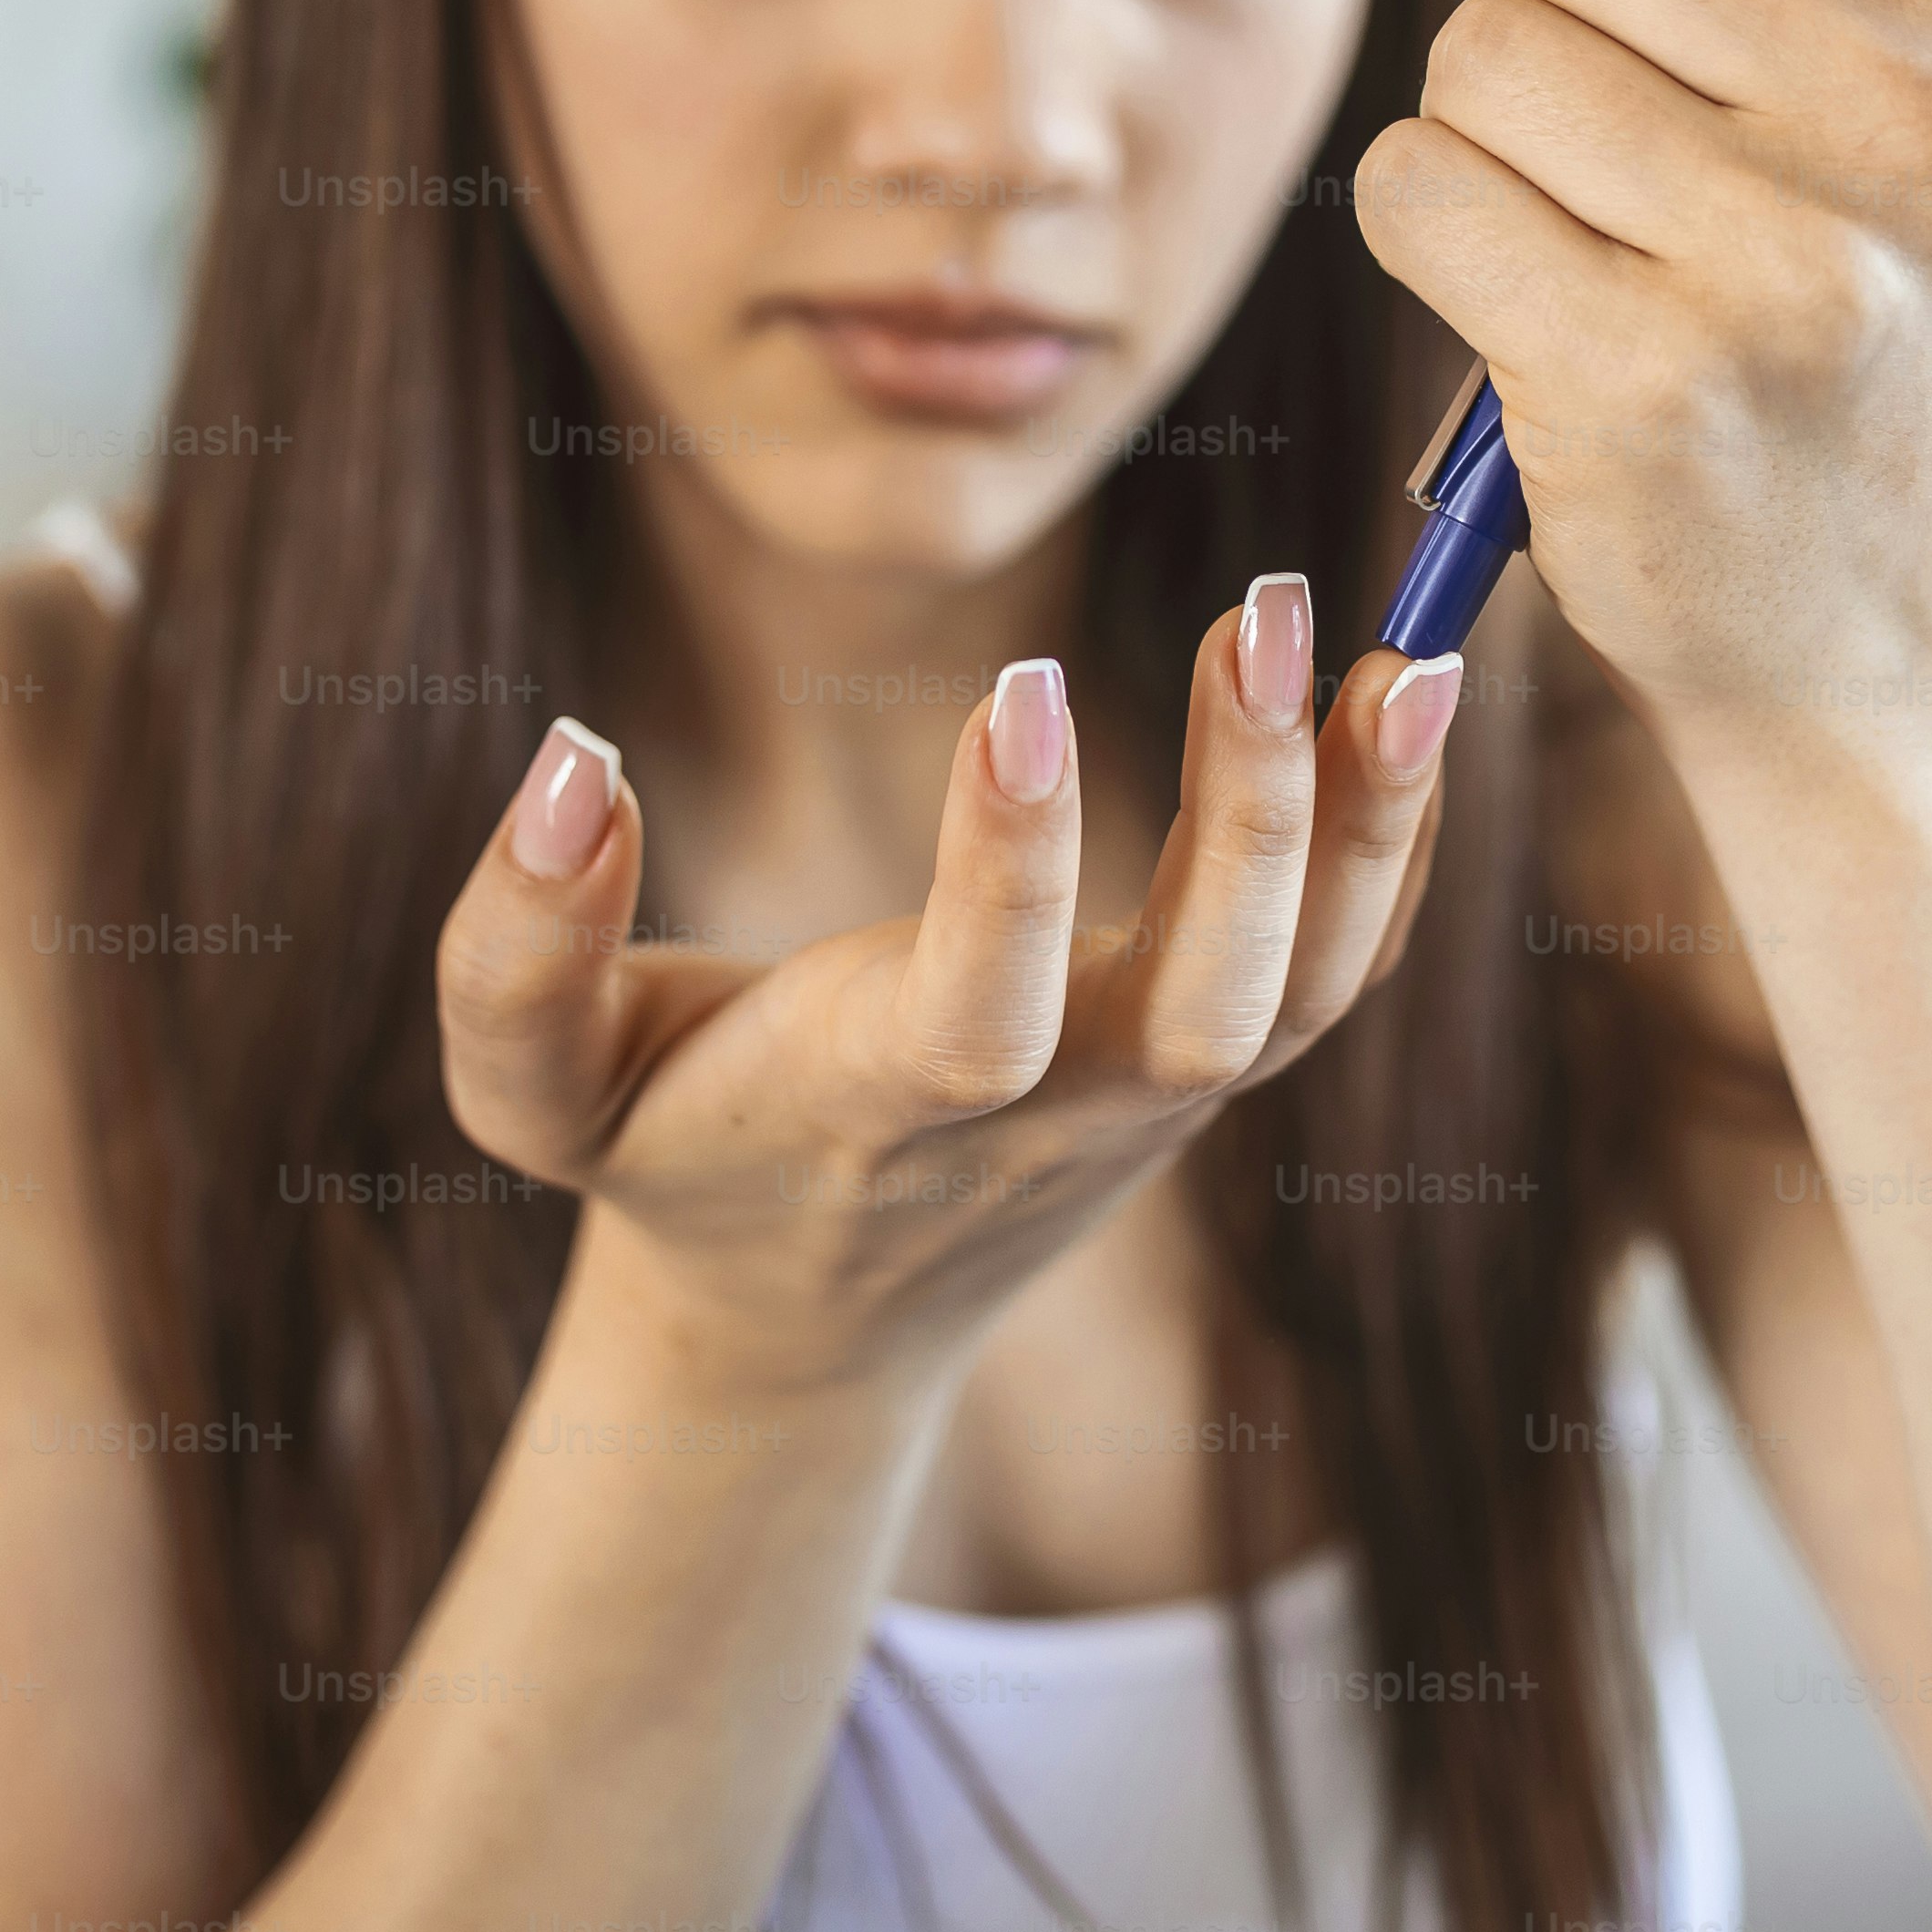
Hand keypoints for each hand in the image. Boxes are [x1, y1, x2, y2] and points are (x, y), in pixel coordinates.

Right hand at [433, 580, 1465, 1400]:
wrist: (809, 1325)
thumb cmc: (668, 1155)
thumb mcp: (533, 1094)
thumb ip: (516, 951)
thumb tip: (569, 757)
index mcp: (871, 1108)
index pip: (974, 1013)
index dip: (1009, 865)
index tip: (1019, 677)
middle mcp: (1045, 1118)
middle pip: (1201, 1012)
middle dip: (1253, 820)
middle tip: (1261, 606)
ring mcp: (1150, 1105)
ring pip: (1310, 998)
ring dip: (1369, 823)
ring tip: (1412, 652)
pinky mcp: (1208, 1071)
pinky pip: (1344, 977)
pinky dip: (1396, 848)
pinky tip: (1415, 697)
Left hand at [1353, 0, 1931, 736]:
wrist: (1886, 630)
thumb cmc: (1905, 287)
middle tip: (1656, 116)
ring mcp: (1794, 265)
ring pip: (1479, 47)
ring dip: (1497, 120)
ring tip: (1614, 217)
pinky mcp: (1641, 390)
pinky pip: (1417, 185)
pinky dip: (1443, 229)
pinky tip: (1545, 300)